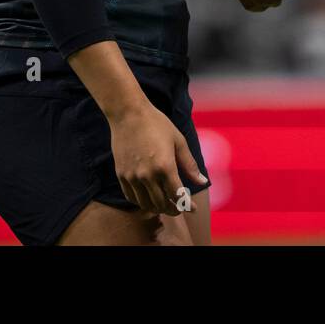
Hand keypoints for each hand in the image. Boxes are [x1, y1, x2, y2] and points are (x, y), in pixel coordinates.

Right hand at [107, 98, 207, 214]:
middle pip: (162, 204)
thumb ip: (190, 165)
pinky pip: (131, 197)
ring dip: (157, 208)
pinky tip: (148, 199)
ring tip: (165, 205)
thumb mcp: (179, 141)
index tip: (192, 208)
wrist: (129, 114)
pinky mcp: (121, 175)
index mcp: (165, 167)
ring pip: (146, 204)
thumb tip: (203, 182)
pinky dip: (141, 202)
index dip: (187, 205)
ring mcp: (132, 176)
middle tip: (180, 207)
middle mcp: (147, 175)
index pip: (178, 196)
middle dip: (173, 209)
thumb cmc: (157, 124)